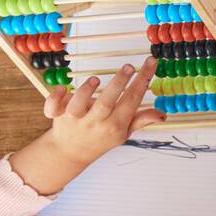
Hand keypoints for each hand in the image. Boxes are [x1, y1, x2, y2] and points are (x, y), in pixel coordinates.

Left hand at [9, 58, 162, 194]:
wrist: (71, 153)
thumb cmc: (101, 139)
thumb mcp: (124, 133)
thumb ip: (141, 120)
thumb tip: (163, 114)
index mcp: (116, 126)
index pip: (132, 101)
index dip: (143, 80)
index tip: (150, 62)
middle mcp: (96, 123)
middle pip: (107, 103)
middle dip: (118, 84)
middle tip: (129, 66)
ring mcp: (76, 120)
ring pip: (79, 105)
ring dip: (86, 91)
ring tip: (96, 79)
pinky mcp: (58, 116)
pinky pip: (53, 107)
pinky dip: (55, 97)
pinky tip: (63, 88)